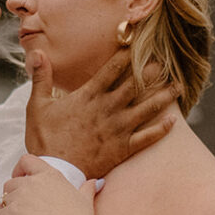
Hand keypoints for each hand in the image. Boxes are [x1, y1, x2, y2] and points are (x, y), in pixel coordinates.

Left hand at [0, 155, 97, 214]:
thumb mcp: (85, 202)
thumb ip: (87, 190)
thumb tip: (97, 182)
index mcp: (49, 176)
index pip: (27, 161)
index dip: (19, 169)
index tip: (19, 176)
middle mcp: (32, 183)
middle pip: (11, 183)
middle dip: (11, 195)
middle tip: (17, 208)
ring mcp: (19, 198)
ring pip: (2, 201)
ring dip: (4, 210)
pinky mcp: (10, 214)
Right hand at [23, 48, 179, 177]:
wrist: (55, 171)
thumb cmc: (44, 139)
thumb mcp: (37, 105)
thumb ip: (41, 77)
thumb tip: (37, 52)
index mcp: (89, 96)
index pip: (112, 69)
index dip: (126, 54)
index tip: (137, 43)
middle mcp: (108, 109)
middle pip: (135, 85)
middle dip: (150, 71)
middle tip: (164, 61)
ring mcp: (118, 129)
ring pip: (147, 109)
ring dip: (163, 96)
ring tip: (178, 86)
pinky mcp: (123, 148)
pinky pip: (147, 138)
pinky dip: (161, 129)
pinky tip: (173, 120)